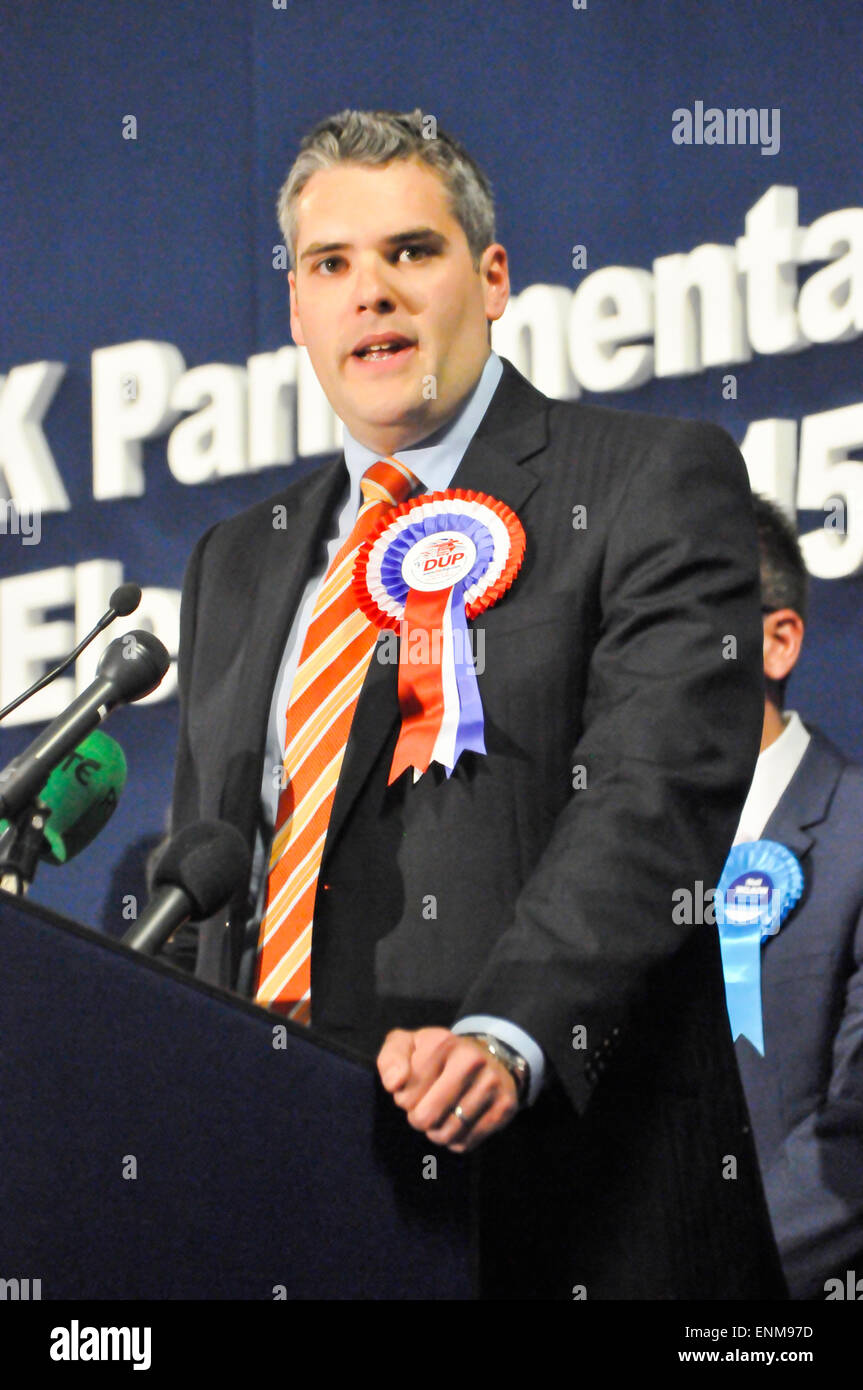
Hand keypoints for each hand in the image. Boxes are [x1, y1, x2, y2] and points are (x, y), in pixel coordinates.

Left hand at [376, 1027, 519, 1153]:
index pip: (406, 1097)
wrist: (486, 1055)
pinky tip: (458, 1122)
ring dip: (437, 1132)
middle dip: (419, 1118)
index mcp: (444, 1044)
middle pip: (426, 1118)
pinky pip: (466, 1143)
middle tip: (425, 1107)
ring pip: (447, 1134)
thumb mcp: (408, 1045)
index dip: (404, 1098)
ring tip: (441, 1115)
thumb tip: (394, 1084)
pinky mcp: (504, 1107)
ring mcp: (491, 1084)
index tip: (415, 1087)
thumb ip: (391, 1059)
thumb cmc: (437, 1055)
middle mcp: (472, 1061)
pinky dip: (456, 1140)